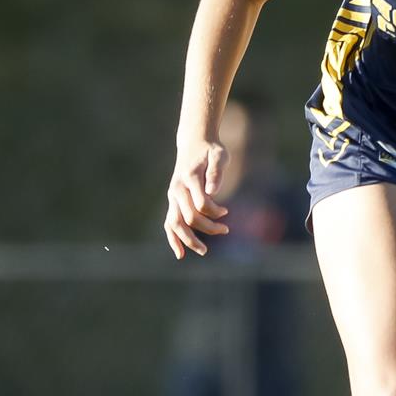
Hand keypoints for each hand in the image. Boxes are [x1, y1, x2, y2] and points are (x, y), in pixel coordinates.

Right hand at [164, 139, 230, 258]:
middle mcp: (178, 189)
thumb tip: (214, 192)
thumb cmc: (210, 150)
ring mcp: (173, 196)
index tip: (226, 211)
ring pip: (175, 224)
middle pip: (189, 217)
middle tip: (225, 230)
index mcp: (190, 179)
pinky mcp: (173, 200)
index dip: (215, 211)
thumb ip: (217, 172)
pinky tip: (181, 253)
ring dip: (188, 239)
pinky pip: (169, 223)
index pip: (201, 204)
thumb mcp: (219, 155)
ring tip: (203, 251)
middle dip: (207, 228)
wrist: (193, 142)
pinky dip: (173, 238)